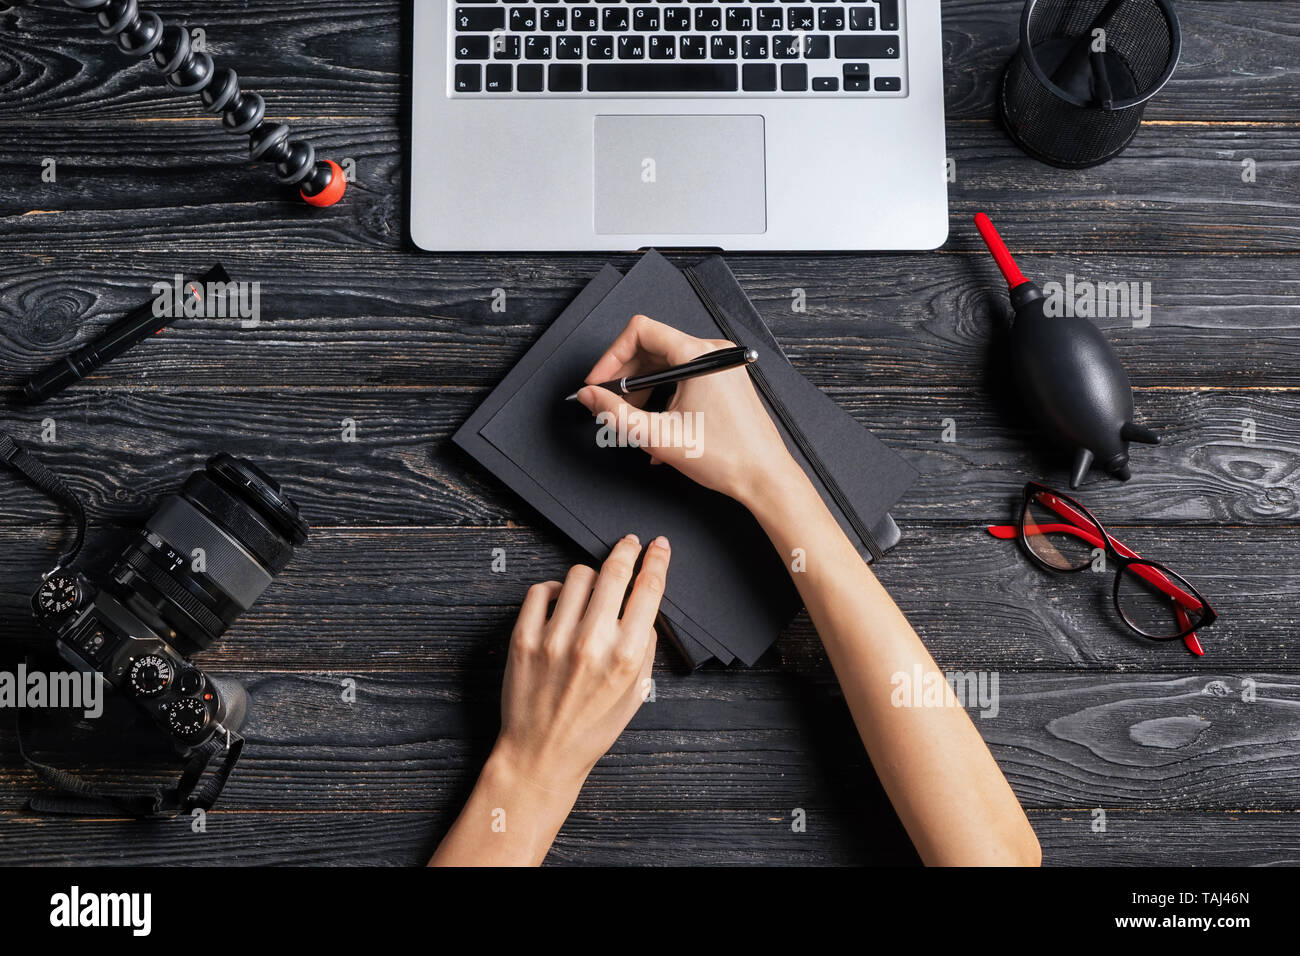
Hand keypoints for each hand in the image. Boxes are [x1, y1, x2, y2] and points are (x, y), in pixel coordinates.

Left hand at [493, 533, 670, 795]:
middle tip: (629, 543)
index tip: (658, 546)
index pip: (648, 589)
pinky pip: (541, 591)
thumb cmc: (591, 726)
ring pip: (577, 575)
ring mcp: (554, 638)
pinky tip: (560, 603)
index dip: (657, 560)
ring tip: (590, 591)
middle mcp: (592, 642)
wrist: (542, 753)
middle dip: (626, 550)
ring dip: (589, 576)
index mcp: (625, 656)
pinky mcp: (524, 639)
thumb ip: (644, 645)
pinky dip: (553, 590)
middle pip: (614, 571)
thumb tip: (646, 603)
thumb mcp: (636, 691)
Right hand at [575, 315, 799, 508]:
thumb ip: (616, 413)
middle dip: (625, 378)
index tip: (599, 381)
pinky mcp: (724, 381)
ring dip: (643, 392)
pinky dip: (663, 398)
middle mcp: (712, 353)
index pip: (641, 332)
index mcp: (698, 356)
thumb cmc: (726, 458)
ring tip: (635, 422)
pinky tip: (657, 427)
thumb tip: (591, 396)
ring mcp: (721, 366)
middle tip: (610, 404)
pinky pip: (683, 378)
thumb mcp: (658, 436)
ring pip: (666, 365)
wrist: (764, 478)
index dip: (611, 356)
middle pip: (652, 348)